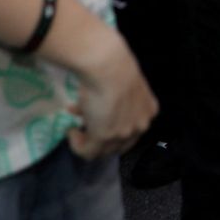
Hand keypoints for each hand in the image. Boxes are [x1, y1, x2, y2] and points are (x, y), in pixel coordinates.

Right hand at [67, 30, 157, 159]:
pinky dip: (76, 145)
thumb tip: (99, 109)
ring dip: (86, 140)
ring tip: (74, 128)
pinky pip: (88, 152)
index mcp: (148, 111)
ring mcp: (123, 133)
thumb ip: (117, 102)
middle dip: (98, 135)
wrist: (108, 67)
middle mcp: (140, 125)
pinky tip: (71, 131)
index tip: (95, 119)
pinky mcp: (105, 137)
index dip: (110, 127)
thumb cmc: (114, 69)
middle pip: (117, 143)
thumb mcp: (121, 88)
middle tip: (83, 127)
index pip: (130, 130)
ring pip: (103, 150)